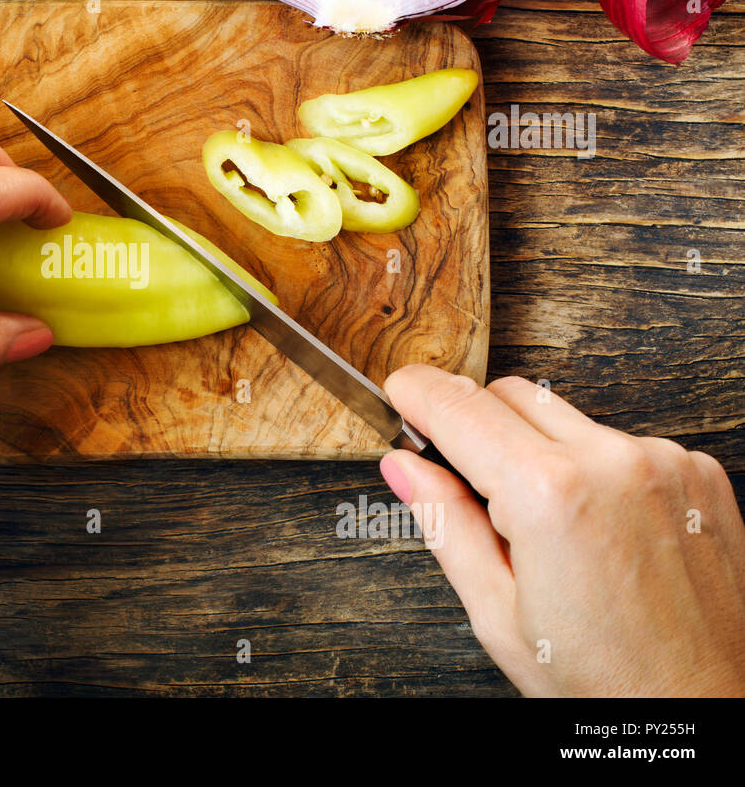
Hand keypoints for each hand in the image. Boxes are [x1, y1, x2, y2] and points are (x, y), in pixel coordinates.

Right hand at [382, 365, 744, 695]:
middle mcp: (612, 462)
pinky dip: (594, 468)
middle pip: (510, 395)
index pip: (459, 408)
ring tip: (544, 526)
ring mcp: (664, 463)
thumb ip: (445, 523)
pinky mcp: (699, 473)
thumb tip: (403, 465)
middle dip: (473, 422)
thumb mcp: (497, 613)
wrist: (704, 710)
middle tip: (461, 476)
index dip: (416, 393)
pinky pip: (620, 443)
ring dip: (537, 449)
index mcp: (549, 496)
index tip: (398, 393)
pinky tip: (597, 527)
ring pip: (566, 418)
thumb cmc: (606, 682)